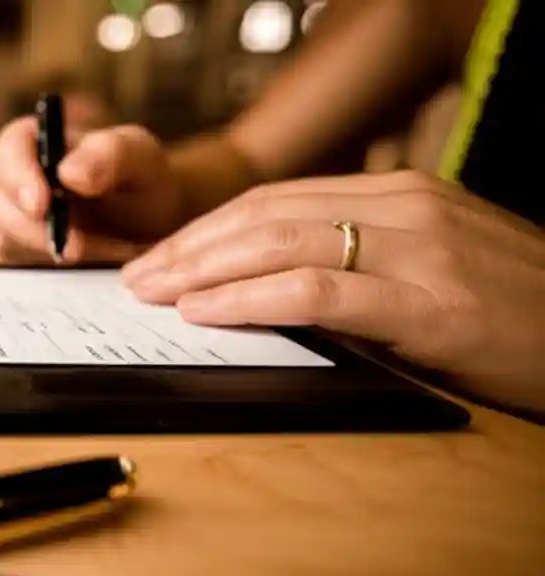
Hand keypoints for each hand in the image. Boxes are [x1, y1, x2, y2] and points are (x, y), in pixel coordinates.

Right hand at [0, 118, 182, 265]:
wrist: (148, 224)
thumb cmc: (140, 181)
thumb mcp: (139, 158)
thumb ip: (109, 154)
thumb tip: (68, 173)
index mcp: (35, 139)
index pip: (7, 151)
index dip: (17, 177)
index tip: (41, 205)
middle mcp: (11, 175)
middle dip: (27, 225)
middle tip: (73, 246)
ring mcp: (7, 215)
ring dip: (42, 248)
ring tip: (92, 251)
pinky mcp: (15, 248)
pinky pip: (13, 261)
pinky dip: (43, 265)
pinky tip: (81, 261)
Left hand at [120, 170, 544, 414]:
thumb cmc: (514, 312)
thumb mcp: (435, 265)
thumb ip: (363, 261)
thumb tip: (268, 285)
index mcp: (400, 194)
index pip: (277, 201)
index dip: (207, 230)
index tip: (161, 258)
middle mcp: (404, 207)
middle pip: (265, 216)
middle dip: (189, 247)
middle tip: (137, 277)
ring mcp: (418, 250)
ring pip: (279, 243)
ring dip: (203, 270)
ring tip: (154, 294)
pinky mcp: (427, 303)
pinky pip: (316, 291)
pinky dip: (250, 298)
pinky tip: (207, 311)